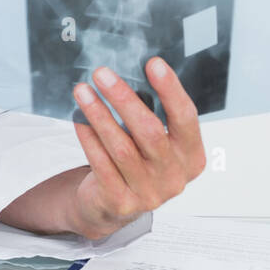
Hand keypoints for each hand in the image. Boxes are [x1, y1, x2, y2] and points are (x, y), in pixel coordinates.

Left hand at [67, 57, 205, 240]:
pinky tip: (77, 119)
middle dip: (124, 99)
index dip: (170, 90)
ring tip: (82, 91)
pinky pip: (101, 163)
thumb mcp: (152, 144)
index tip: (154, 63)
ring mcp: (149, 193)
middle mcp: (175, 176)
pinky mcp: (120, 201)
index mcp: (191, 157)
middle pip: (150, 132)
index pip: (185, 118)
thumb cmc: (136, 164)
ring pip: (121, 147)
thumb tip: (126, 74)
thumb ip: (150, 118)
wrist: (113, 206)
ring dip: (99, 115)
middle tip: (102, 74)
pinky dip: (88, 138)